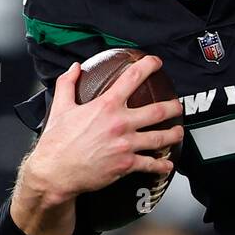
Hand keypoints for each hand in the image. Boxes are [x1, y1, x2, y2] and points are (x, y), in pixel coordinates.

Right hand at [26, 56, 183, 202]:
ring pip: (160, 138)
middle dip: (173, 106)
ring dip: (173, 134)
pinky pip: (150, 164)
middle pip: (158, 111)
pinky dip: (162, 165)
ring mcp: (126, 145)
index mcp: (106, 106)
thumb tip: (75, 67)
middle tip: (178, 105)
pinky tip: (167, 165)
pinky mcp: (126, 164)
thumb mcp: (61, 107)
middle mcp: (120, 123)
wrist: (55, 172)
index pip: (132, 78)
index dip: (148, 66)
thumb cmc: (57, 141)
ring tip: (178, 132)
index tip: (156, 62)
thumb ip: (67, 84)